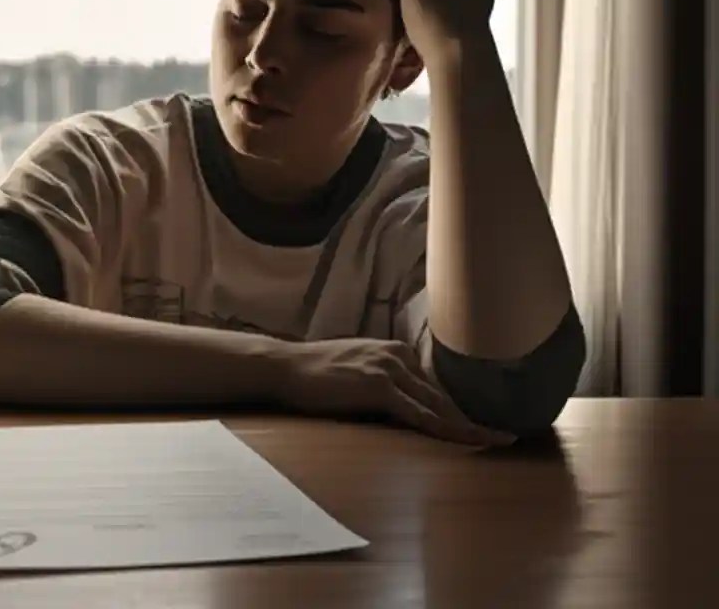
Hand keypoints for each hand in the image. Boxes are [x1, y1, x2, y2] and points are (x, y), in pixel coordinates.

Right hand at [277, 337, 514, 445]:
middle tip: (507, 435)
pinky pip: (421, 415)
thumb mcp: (355, 372)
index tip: (485, 424)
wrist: (285, 368)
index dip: (461, 408)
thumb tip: (401, 404)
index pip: (434, 386)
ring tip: (499, 440)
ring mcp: (390, 370)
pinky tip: (470, 439)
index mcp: (395, 352)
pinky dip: (448, 429)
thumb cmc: (314, 375)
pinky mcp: (379, 388)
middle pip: (443, 396)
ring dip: (471, 426)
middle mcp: (398, 356)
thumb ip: (382, 383)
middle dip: (475, 418)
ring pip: (439, 406)